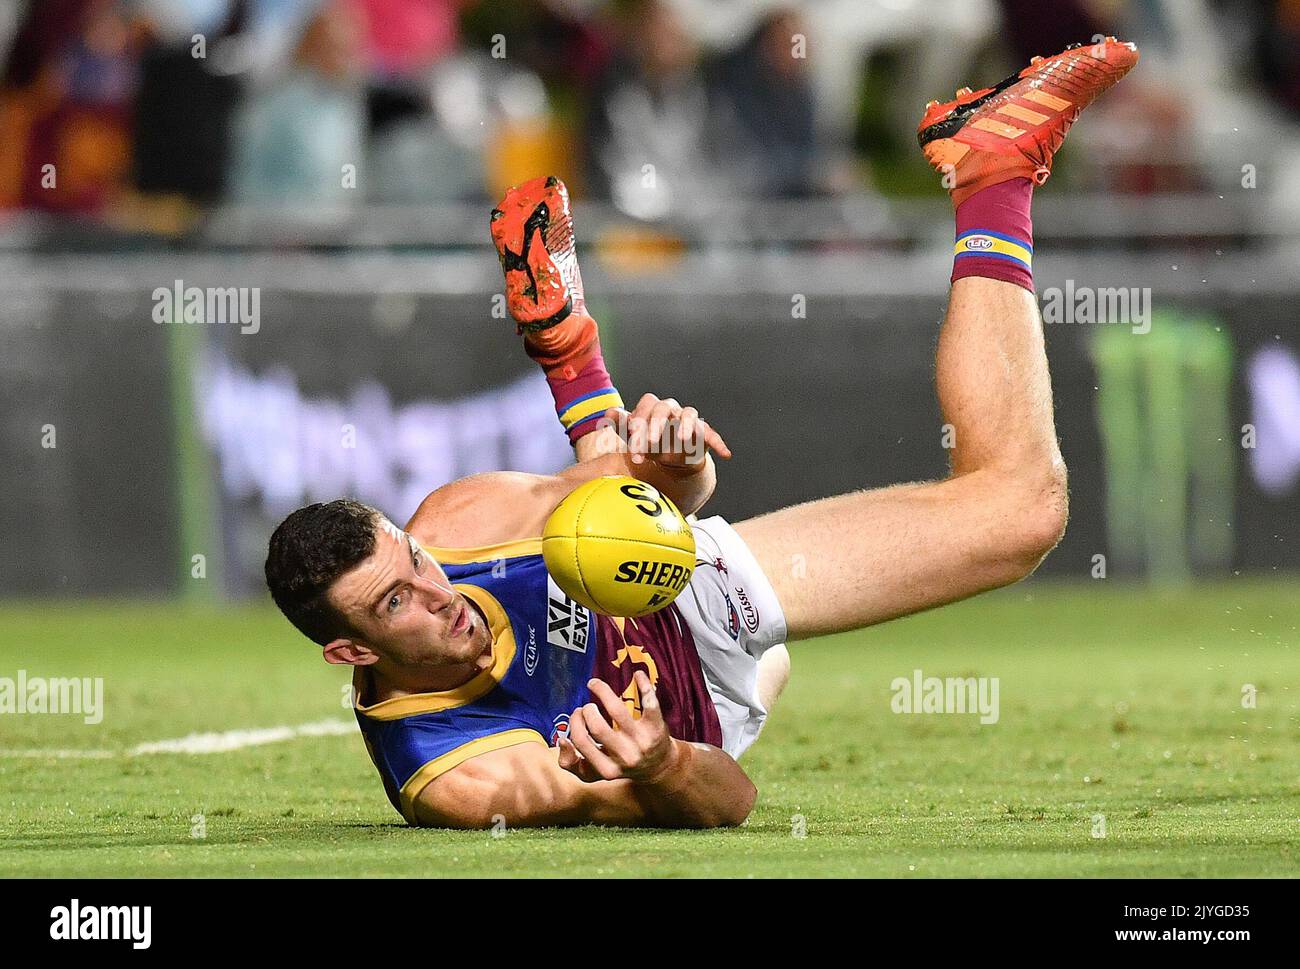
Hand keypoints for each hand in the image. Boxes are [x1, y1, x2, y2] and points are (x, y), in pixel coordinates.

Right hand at [557, 672, 679, 782]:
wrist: (660, 767)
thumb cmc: (620, 765)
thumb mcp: (594, 774)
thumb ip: (571, 763)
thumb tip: (562, 740)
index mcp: (607, 769)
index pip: (581, 742)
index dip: (574, 723)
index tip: (577, 715)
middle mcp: (625, 757)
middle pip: (596, 726)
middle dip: (586, 711)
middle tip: (587, 707)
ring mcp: (642, 741)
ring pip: (617, 710)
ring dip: (602, 691)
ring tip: (595, 685)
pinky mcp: (657, 728)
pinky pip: (649, 702)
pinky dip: (643, 685)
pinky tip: (637, 674)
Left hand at [605, 393, 731, 469]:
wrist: (668, 458)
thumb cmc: (648, 443)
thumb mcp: (633, 436)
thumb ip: (620, 425)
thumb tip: (608, 414)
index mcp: (653, 407)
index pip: (646, 405)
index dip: (639, 420)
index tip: (632, 440)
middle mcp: (671, 409)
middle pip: (664, 407)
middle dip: (656, 424)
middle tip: (649, 442)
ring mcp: (687, 419)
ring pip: (688, 413)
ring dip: (684, 425)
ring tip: (681, 440)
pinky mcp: (701, 433)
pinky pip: (711, 434)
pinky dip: (718, 443)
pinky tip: (725, 455)